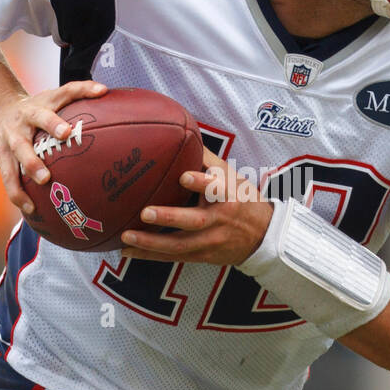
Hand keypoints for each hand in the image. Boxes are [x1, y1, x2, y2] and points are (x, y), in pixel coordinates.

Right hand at [0, 80, 107, 215]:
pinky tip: (32, 210)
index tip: (67, 131)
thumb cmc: (36, 107)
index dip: (55, 120)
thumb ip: (78, 92)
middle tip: (46, 175)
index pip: (47, 110)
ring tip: (38, 195)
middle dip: (33, 159)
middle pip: (23, 143)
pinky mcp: (0, 159)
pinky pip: (8, 180)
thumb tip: (106, 90)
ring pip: (13, 165)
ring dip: (23, 181)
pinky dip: (18, 196)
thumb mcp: (53, 96)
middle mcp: (19, 127)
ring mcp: (7, 144)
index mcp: (35, 109)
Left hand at [121, 148, 272, 264]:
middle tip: (145, 212)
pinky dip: (150, 255)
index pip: (217, 189)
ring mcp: (210, 241)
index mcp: (228, 197)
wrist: (263, 238)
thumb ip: (208, 160)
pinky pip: (173, 257)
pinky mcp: (202, 256)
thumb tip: (184, 132)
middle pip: (194, 222)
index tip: (184, 175)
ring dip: (151, 242)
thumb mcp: (233, 178)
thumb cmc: (243, 200)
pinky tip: (128, 250)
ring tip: (126, 236)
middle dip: (169, 217)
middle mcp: (219, 220)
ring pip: (180, 245)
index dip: (201, 183)